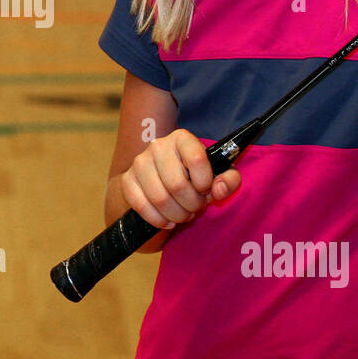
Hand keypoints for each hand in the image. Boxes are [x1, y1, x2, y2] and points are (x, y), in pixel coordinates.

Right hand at [120, 128, 241, 230]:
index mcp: (182, 138)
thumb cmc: (195, 178)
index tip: (206, 190)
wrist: (163, 182)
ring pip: (160, 198)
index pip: (197, 159)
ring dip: (176, 214)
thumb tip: (218, 188)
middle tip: (195, 207)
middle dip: (191, 204)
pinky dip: (158, 219)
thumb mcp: (218, 176)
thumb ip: (229, 180)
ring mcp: (139, 162)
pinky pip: (141, 205)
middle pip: (177, 184)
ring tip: (183, 214)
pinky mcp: (127, 180)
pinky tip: (167, 220)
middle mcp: (158, 146)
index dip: (205, 182)